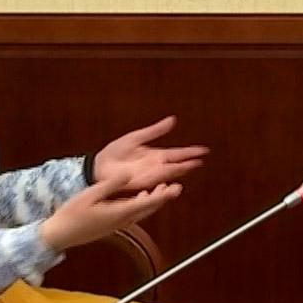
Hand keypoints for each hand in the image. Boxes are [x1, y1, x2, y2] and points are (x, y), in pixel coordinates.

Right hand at [40, 178, 180, 251]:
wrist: (59, 235)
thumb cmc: (71, 214)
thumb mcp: (90, 194)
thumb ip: (111, 184)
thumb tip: (128, 173)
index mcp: (119, 212)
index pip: (148, 202)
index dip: (164, 195)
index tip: (177, 188)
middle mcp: (122, 221)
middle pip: (148, 208)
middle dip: (163, 197)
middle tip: (175, 187)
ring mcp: (117, 225)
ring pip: (141, 212)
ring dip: (153, 201)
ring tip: (161, 190)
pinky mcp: (112, 226)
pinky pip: (132, 215)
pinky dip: (141, 206)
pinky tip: (139, 199)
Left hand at [92, 117, 207, 192]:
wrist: (99, 165)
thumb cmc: (115, 152)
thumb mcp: (136, 137)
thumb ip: (154, 131)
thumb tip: (172, 120)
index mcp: (156, 155)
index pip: (177, 154)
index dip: (190, 152)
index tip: (203, 150)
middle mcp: (155, 166)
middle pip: (176, 165)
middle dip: (188, 163)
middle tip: (200, 160)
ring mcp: (149, 175)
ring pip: (168, 173)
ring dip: (179, 171)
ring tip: (190, 166)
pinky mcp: (140, 182)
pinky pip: (154, 180)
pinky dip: (163, 179)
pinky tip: (172, 178)